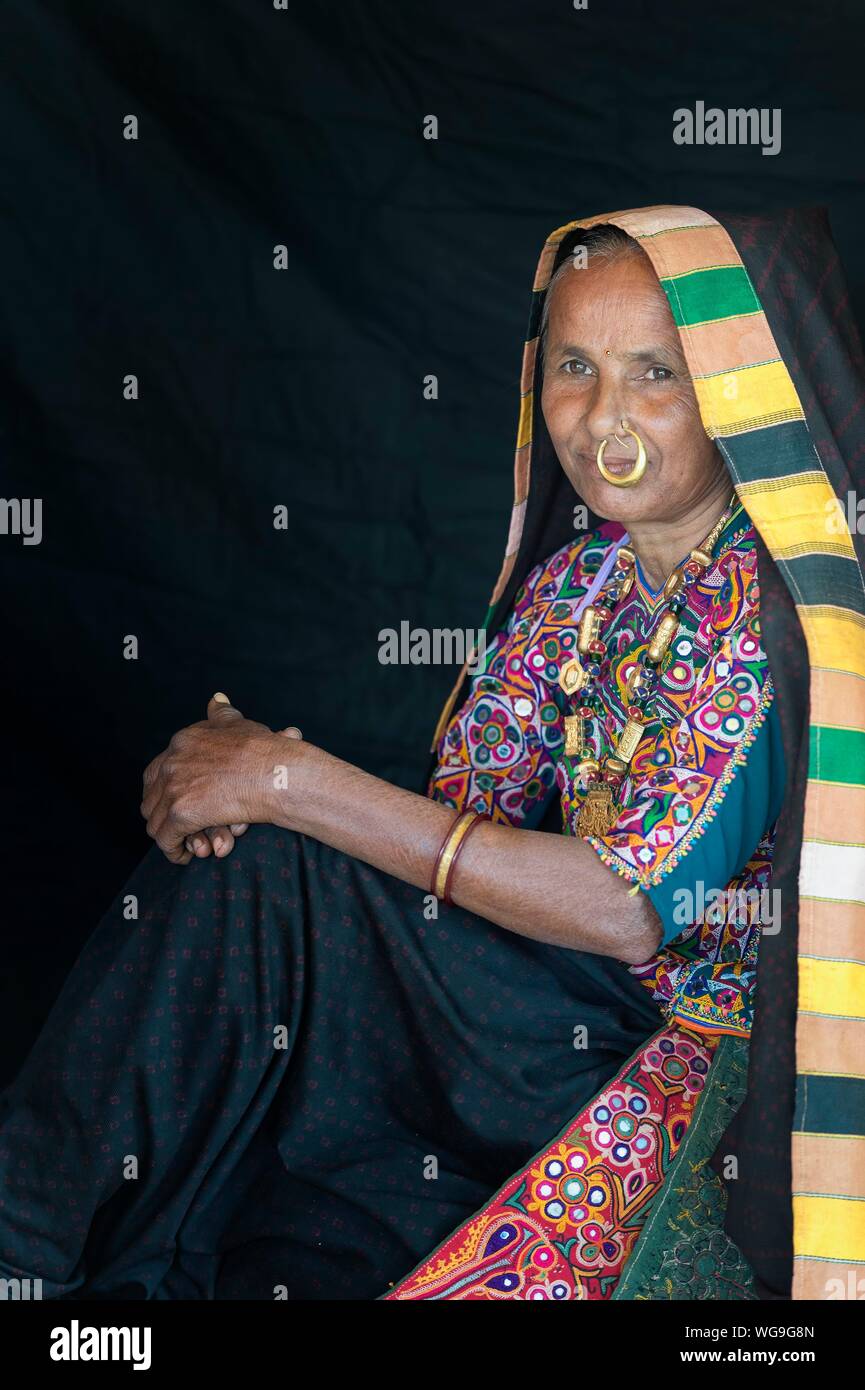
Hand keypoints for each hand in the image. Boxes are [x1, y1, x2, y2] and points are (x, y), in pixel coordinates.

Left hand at [140, 693, 302, 863]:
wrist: (277, 771)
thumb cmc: (265, 750)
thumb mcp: (240, 724)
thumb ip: (222, 714)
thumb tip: (216, 698)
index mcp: (182, 741)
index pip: (156, 772)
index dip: (165, 792)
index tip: (179, 806)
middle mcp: (172, 761)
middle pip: (152, 798)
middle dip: (165, 816)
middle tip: (185, 829)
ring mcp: (174, 787)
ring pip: (155, 821)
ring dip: (171, 836)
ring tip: (188, 844)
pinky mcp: (181, 813)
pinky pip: (166, 840)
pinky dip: (174, 851)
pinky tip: (187, 856)